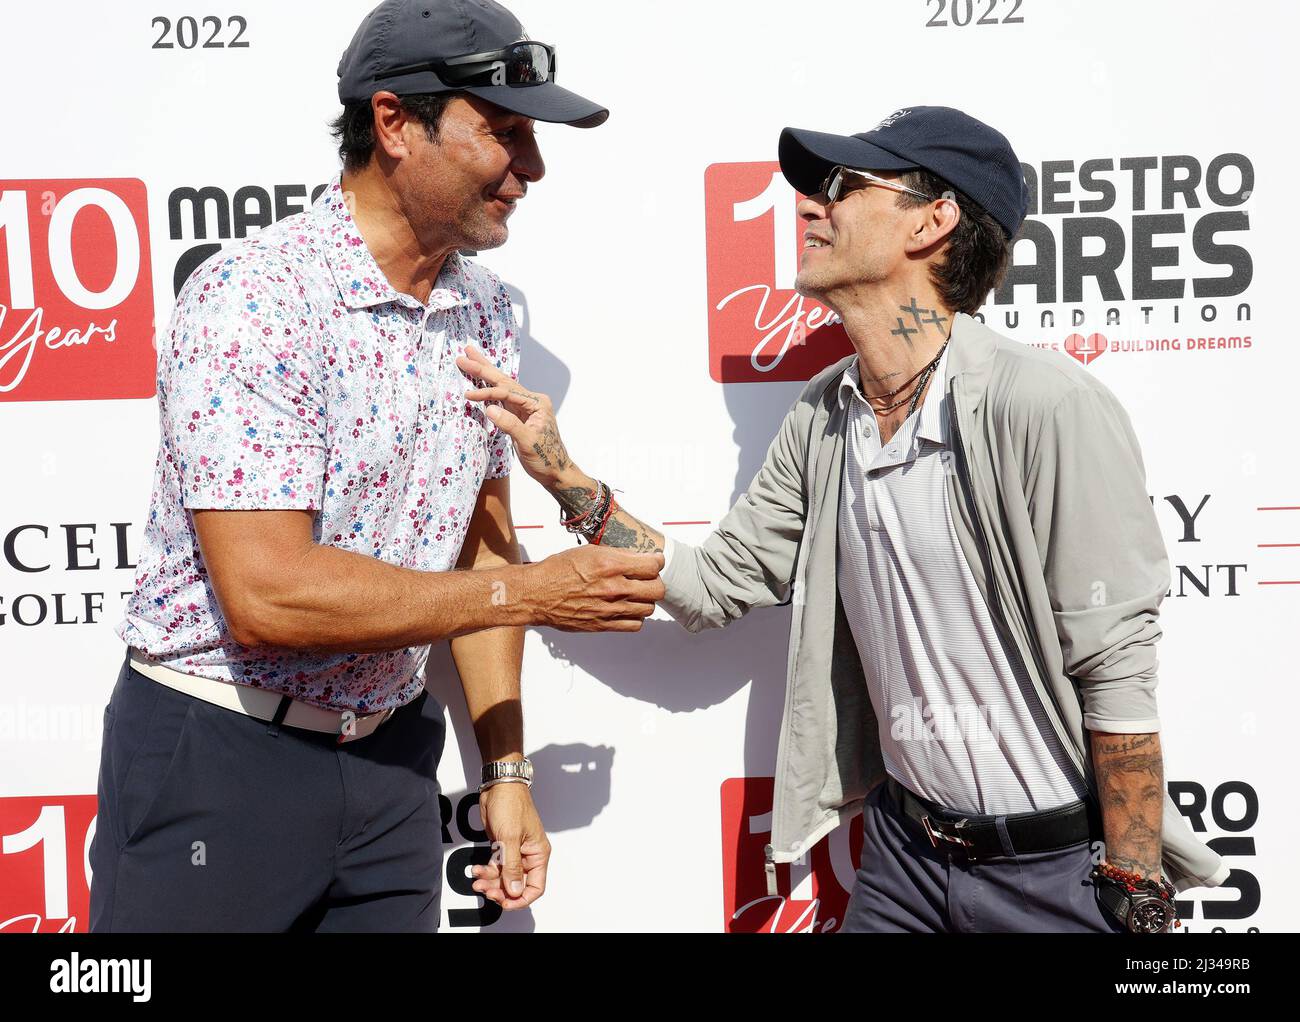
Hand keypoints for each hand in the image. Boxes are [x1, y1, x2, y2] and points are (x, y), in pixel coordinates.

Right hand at [457, 344, 573, 487]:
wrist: (555, 471)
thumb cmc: (546, 458)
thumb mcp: (528, 442)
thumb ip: (510, 424)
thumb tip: (489, 409)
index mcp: (537, 403)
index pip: (507, 393)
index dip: (487, 393)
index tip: (468, 395)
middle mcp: (531, 400)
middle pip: (503, 381)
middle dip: (483, 367)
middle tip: (466, 353)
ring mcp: (524, 407)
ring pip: (501, 386)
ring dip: (485, 373)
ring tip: (471, 357)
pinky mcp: (518, 415)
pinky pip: (501, 397)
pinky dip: (488, 388)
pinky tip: (481, 379)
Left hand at [472, 780, 549, 910]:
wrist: (498, 787)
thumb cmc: (511, 804)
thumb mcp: (510, 838)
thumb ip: (512, 866)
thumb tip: (515, 890)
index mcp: (538, 853)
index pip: (536, 887)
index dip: (521, 899)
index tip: (505, 902)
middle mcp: (528, 855)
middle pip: (517, 885)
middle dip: (501, 890)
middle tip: (486, 891)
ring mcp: (514, 852)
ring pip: (504, 878)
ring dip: (490, 882)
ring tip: (477, 880)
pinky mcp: (502, 847)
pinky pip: (496, 868)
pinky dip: (486, 872)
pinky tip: (477, 870)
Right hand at [526, 545, 665, 631]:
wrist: (537, 594)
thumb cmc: (559, 570)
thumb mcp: (589, 551)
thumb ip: (617, 555)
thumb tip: (639, 558)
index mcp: (610, 565)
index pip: (653, 565)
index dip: (656, 562)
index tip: (653, 562)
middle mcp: (614, 588)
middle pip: (657, 589)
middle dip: (654, 581)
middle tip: (645, 578)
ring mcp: (610, 609)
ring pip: (649, 608)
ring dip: (644, 600)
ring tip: (633, 593)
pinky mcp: (604, 625)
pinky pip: (635, 624)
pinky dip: (635, 617)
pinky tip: (625, 608)